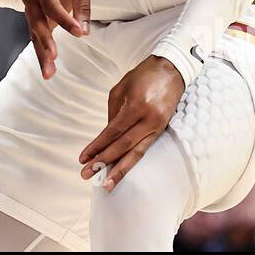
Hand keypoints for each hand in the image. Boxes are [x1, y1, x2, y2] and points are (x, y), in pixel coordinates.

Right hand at [21, 0, 91, 79]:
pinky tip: (48, 68)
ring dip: (41, 53)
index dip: (64, 20)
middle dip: (44, 40)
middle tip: (53, 56)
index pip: (51, 4)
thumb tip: (84, 31)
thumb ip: (82, 5)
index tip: (79, 33)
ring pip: (34, 33)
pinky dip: (42, 52)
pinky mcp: (36, 17)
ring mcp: (30, 7)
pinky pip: (37, 36)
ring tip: (48, 74)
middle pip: (36, 21)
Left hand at [80, 56, 184, 190]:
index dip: (97, 147)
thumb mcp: (120, 90)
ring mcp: (157, 126)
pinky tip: (122, 170)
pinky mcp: (162, 130)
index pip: (112, 132)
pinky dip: (132, 161)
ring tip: (106, 185)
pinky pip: (144, 149)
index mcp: (135, 106)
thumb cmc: (142, 76)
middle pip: (123, 146)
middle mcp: (148, 119)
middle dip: (104, 162)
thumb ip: (113, 115)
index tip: (83, 158)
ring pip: (136, 153)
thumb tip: (105, 138)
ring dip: (120, 170)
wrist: (171, 70)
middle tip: (87, 174)